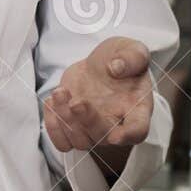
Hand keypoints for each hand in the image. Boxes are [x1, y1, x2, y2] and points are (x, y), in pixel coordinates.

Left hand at [43, 36, 153, 164]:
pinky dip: (53, 126)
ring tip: (60, 93)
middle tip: (76, 102)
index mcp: (136, 109)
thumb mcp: (132, 49)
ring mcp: (93, 127)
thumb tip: (117, 68)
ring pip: (79, 141)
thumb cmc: (121, 60)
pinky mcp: (74, 125)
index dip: (129, 136)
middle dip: (87, 121)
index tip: (116, 136)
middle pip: (102, 137)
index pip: (138, 130)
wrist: (102, 65)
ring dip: (65, 121)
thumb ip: (132, 56)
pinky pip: (61, 141)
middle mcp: (116, 124)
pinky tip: (52, 101)